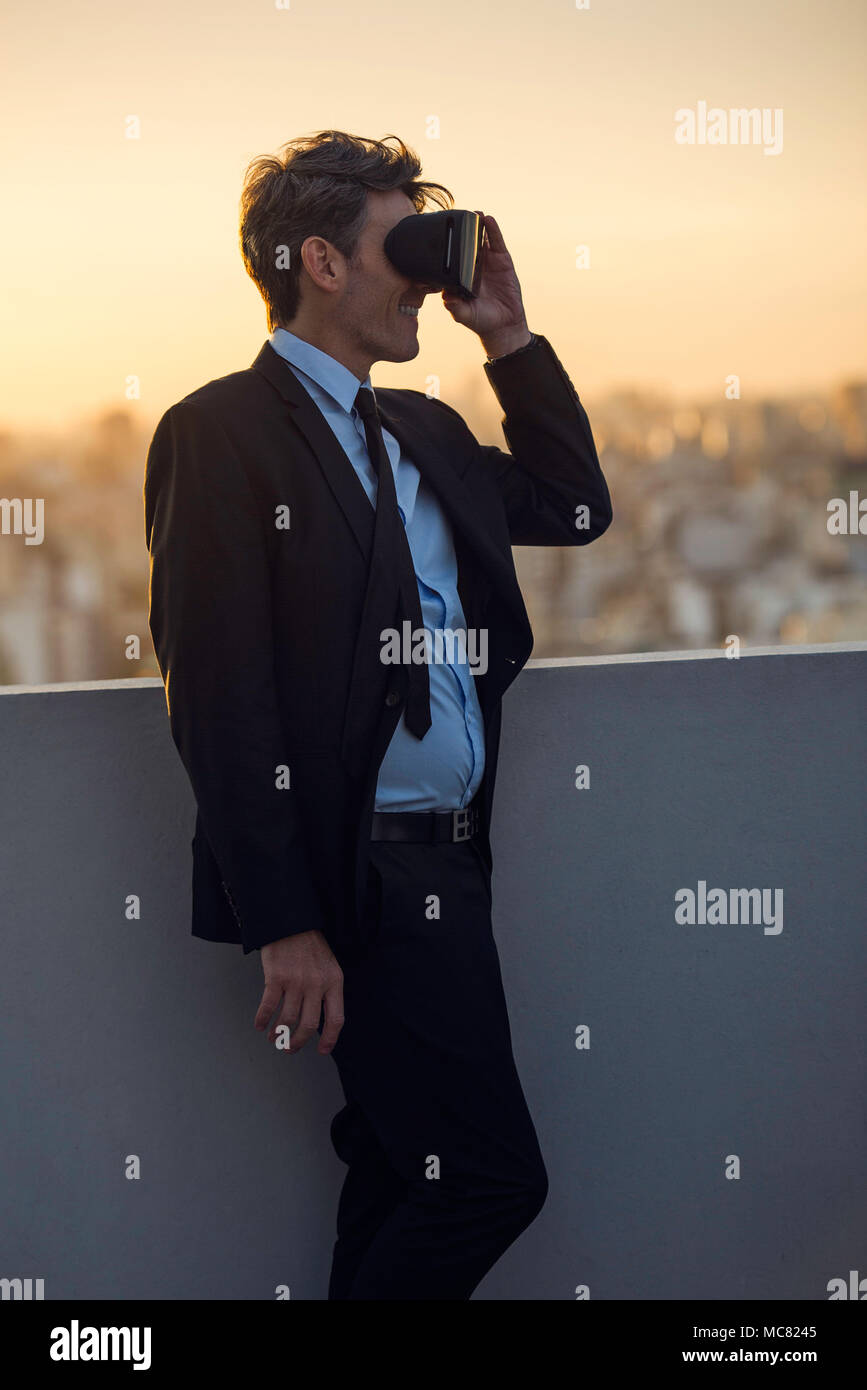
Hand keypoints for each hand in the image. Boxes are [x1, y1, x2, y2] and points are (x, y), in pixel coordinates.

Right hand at [255, 930, 343, 1055]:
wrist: (291, 922)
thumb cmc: (310, 945)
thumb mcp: (329, 967)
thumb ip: (328, 991)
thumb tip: (320, 1019)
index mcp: (334, 982)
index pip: (336, 1019)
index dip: (329, 1039)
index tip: (322, 1051)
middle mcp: (316, 985)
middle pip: (309, 1025)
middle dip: (298, 1042)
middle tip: (290, 1048)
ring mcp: (296, 981)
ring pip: (288, 1019)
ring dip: (279, 1033)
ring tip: (273, 1038)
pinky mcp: (276, 977)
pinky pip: (268, 1006)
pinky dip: (262, 1019)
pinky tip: (259, 1025)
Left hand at [441, 212, 529, 356]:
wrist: (504, 325)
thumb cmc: (480, 321)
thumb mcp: (464, 315)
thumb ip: (454, 306)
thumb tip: (445, 297)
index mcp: (460, 276)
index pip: (451, 256)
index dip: (447, 245)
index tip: (442, 232)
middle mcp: (471, 266)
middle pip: (465, 243)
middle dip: (462, 230)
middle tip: (457, 216)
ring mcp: (487, 262)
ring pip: (480, 239)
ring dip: (477, 225)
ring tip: (473, 213)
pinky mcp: (502, 260)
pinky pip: (497, 242)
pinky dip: (493, 230)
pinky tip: (489, 220)